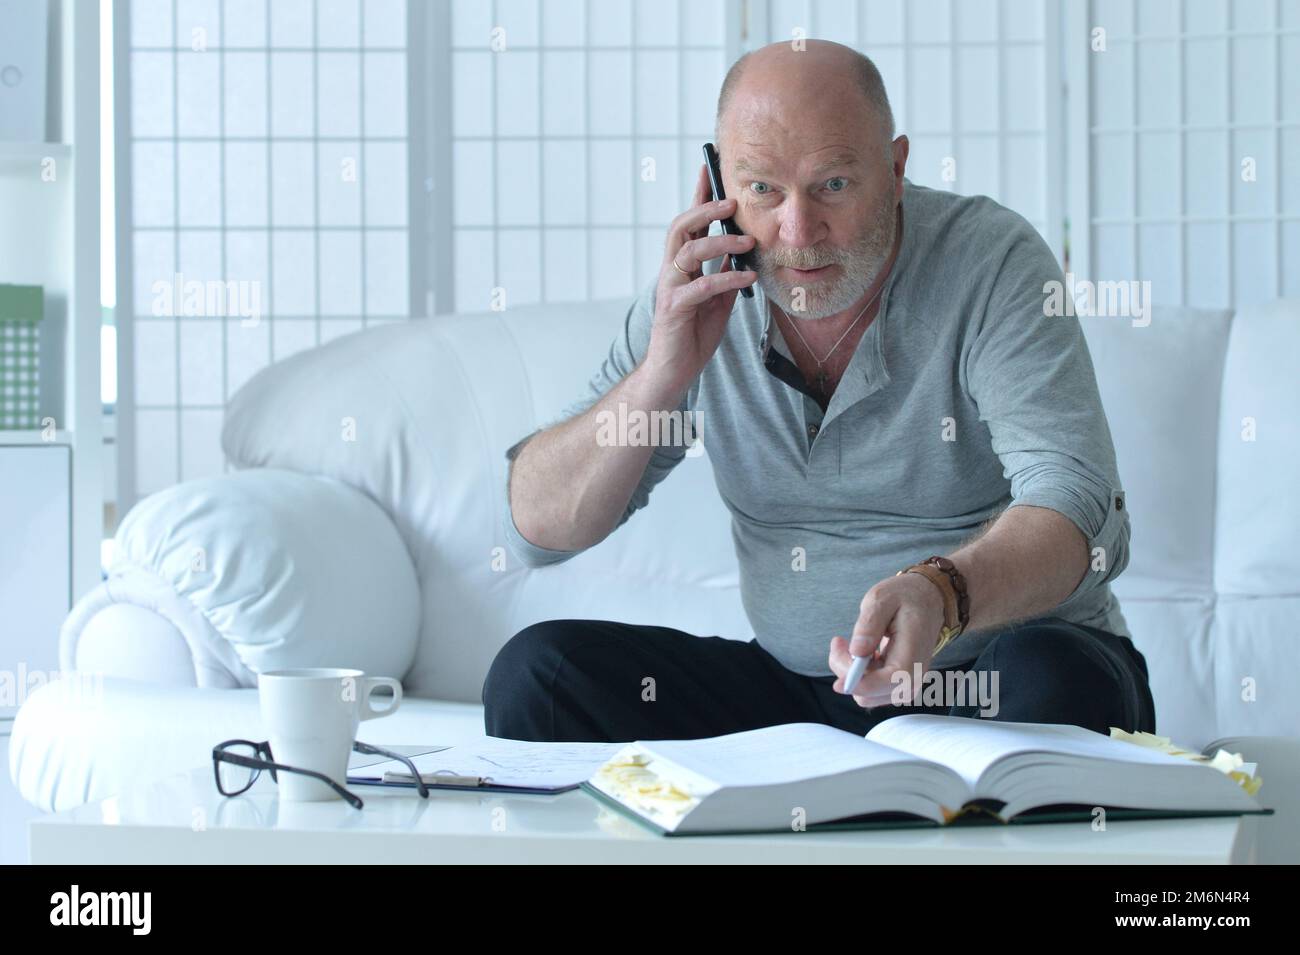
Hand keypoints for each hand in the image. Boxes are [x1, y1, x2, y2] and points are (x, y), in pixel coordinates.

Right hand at [643, 163, 757, 391]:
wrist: (673, 371)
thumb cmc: (691, 335)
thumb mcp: (717, 301)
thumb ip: (726, 276)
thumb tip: (745, 255)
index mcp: (682, 267)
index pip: (689, 224)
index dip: (698, 195)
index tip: (709, 166)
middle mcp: (671, 272)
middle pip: (681, 227)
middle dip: (704, 209)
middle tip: (732, 202)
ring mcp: (670, 288)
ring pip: (689, 251)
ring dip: (720, 241)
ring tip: (748, 241)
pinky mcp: (675, 309)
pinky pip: (702, 286)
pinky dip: (727, 277)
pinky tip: (748, 276)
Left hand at [828, 571, 946, 708]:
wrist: (929, 599)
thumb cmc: (906, 597)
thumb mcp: (882, 599)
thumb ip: (869, 625)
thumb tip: (857, 652)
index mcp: (911, 659)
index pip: (881, 683)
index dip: (856, 681)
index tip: (837, 668)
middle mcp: (912, 678)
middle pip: (868, 694)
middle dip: (846, 671)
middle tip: (840, 640)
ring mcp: (906, 684)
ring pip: (866, 695)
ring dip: (850, 673)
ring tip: (848, 643)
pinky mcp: (898, 682)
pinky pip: (871, 689)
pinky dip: (859, 674)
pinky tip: (860, 652)